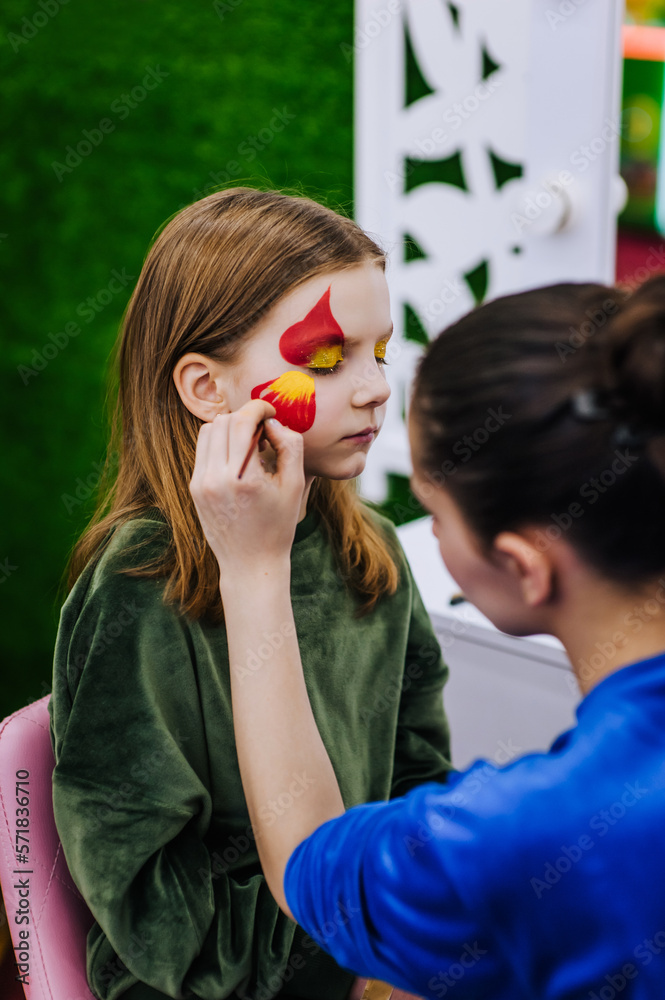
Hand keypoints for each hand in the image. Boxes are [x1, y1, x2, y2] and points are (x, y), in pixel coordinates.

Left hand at [189, 399, 304, 577]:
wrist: (250, 564)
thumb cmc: (278, 526)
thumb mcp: (295, 485)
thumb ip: (290, 446)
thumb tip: (272, 422)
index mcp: (244, 479)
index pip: (242, 421)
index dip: (258, 408)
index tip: (270, 413)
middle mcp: (216, 479)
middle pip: (224, 421)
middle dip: (245, 417)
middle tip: (264, 431)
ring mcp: (201, 483)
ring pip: (208, 431)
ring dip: (230, 427)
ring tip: (249, 443)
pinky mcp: (194, 488)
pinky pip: (203, 449)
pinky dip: (219, 443)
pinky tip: (237, 456)